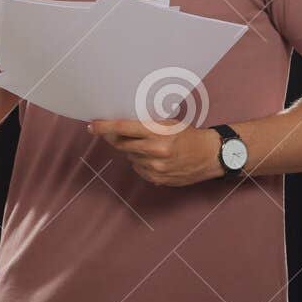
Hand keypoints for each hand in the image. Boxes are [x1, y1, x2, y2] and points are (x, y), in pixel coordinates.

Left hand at [88, 120, 223, 186]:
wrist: (209, 155)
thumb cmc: (188, 135)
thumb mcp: (168, 122)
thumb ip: (145, 124)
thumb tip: (119, 126)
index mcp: (157, 132)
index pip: (122, 128)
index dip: (104, 127)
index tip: (91, 126)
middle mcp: (154, 150)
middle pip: (121, 144)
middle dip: (116, 138)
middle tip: (118, 134)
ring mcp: (155, 167)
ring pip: (129, 156)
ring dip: (132, 151)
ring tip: (149, 146)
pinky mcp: (157, 179)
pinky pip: (138, 168)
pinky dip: (140, 162)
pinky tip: (153, 158)